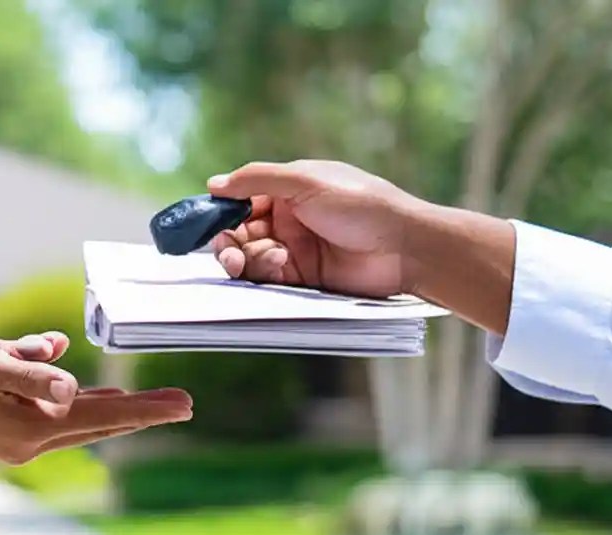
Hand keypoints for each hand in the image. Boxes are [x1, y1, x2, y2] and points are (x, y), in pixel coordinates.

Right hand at [0, 334, 192, 463]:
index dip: (147, 409)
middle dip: (140, 412)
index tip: (184, 405)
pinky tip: (94, 400)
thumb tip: (74, 390)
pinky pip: (54, 421)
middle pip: (98, 424)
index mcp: (28, 428)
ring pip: (77, 423)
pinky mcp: (3, 436)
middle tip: (183, 404)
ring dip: (113, 412)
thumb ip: (32, 374)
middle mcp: (27, 443)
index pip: (103, 416)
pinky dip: (79, 409)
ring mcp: (15, 443)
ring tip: (149, 403)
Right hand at [207, 161, 422, 297]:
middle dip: (229, 243)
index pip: (240, 200)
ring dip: (247, 260)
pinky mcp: (305, 277)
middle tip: (230, 255)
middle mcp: (289, 218)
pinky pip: (271, 278)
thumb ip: (256, 179)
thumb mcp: (305, 181)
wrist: (403, 246)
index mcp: (288, 189)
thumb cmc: (360, 204)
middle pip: (240, 233)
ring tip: (262, 261)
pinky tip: (279, 267)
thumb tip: (213, 184)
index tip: (208, 225)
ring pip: (252, 258)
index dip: (222, 212)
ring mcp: (297, 249)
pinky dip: (265, 274)